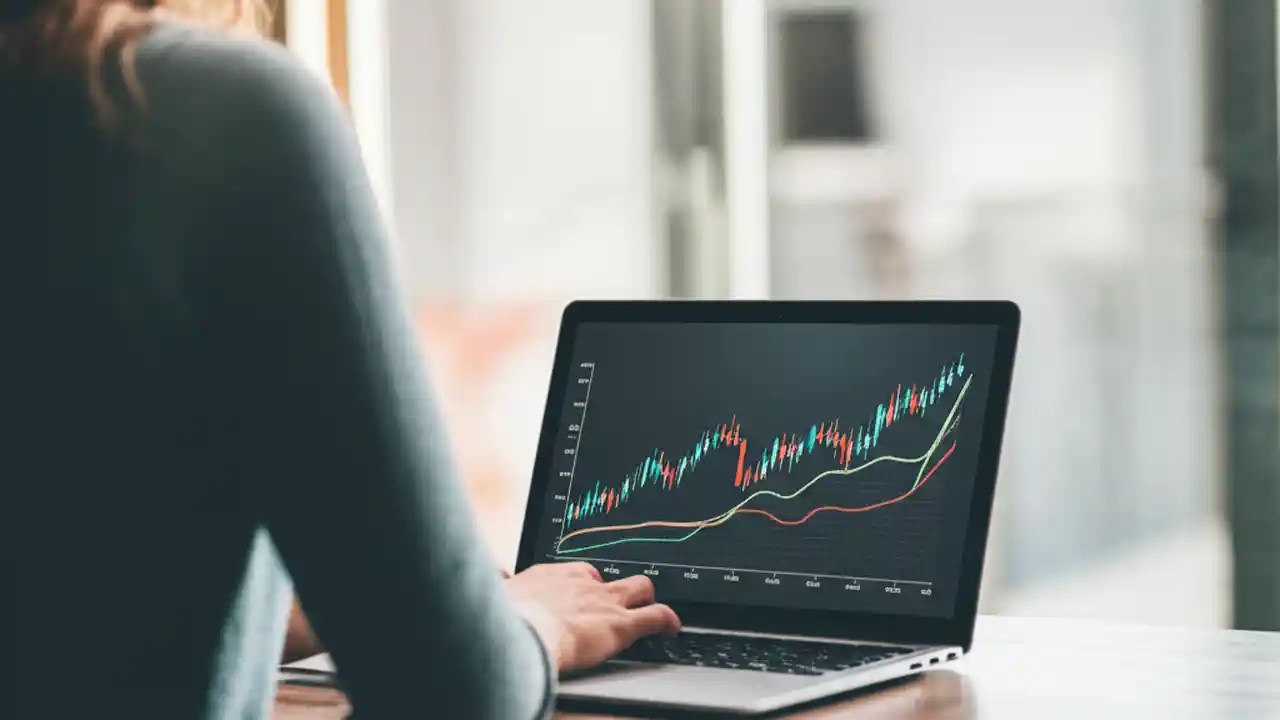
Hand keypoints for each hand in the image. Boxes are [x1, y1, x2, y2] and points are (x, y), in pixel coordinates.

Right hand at [507, 562, 680, 671]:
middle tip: (614, 602)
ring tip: (649, 607)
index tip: (582, 595)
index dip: (583, 586)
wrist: (524, 631)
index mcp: (552, 576)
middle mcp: (582, 582)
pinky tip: (672, 627)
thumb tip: (494, 572)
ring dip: (645, 598)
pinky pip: (655, 616)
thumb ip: (500, 582)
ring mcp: (605, 601)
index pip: (576, 574)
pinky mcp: (622, 623)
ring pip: (639, 588)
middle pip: (609, 576)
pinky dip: (667, 621)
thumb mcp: (498, 593)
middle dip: (615, 588)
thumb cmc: (506, 618)